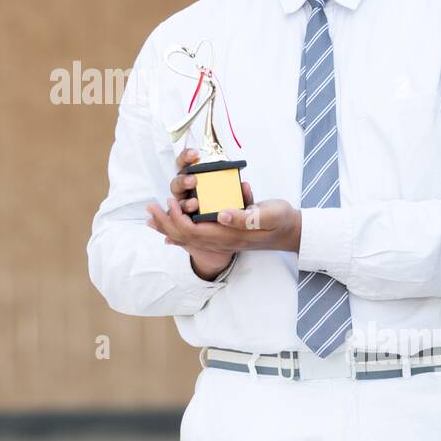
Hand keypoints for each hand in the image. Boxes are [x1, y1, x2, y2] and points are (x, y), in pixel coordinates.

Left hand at [145, 148, 301, 278]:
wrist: (290, 231)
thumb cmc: (280, 219)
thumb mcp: (267, 214)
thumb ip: (245, 216)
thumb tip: (221, 214)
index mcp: (228, 235)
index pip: (193, 231)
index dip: (177, 217)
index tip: (170, 201)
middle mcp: (221, 240)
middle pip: (184, 236)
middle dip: (165, 222)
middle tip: (149, 208)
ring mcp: (222, 239)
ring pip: (188, 238)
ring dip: (168, 227)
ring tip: (151, 218)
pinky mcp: (224, 235)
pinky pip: (196, 236)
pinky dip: (180, 232)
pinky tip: (169, 233)